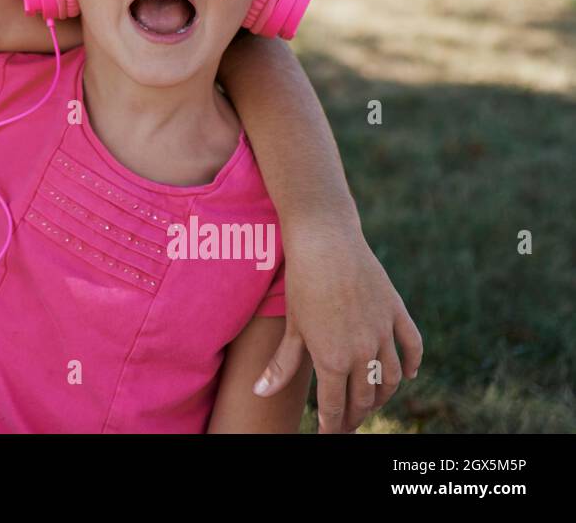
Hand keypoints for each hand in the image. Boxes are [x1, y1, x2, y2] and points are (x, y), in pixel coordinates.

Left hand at [254, 224, 422, 433]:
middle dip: (355, 415)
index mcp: (332, 358)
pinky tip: (409, 376)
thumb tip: (259, 394)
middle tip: (347, 423)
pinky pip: (413, 347)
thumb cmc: (301, 282)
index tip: (328, 433)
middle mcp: (362, 351)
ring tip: (372, 403)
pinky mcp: (397, 312)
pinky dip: (414, 365)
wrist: (325, 240)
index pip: (334, 405)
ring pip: (392, 378)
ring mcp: (383, 332)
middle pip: (365, 397)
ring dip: (384, 396)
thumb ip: (281, 365)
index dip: (331, 424)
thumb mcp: (292, 326)